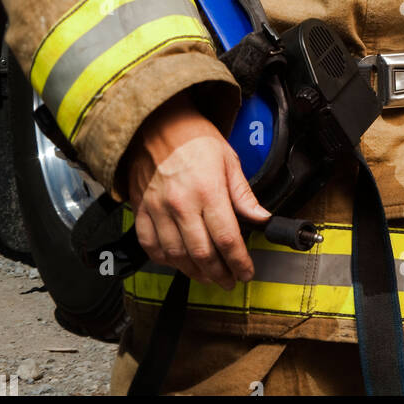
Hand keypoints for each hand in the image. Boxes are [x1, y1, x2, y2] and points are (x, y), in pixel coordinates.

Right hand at [125, 92, 270, 288]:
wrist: (158, 123)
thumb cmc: (194, 138)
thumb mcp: (228, 160)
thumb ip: (244, 194)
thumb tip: (262, 219)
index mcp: (208, 190)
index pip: (227, 238)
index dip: (239, 262)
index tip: (246, 272)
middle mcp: (181, 203)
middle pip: (202, 254)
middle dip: (219, 274)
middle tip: (229, 280)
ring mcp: (158, 209)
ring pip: (176, 256)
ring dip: (194, 272)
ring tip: (208, 276)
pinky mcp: (141, 210)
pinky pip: (151, 246)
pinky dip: (165, 260)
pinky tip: (178, 261)